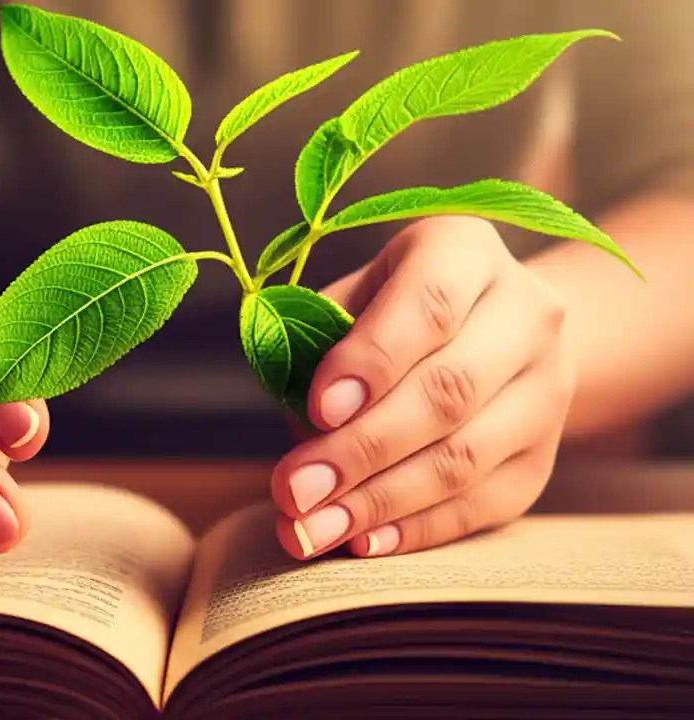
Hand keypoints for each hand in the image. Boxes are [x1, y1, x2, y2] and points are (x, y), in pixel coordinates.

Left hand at [271, 216, 573, 558]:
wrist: (491, 328)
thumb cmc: (387, 310)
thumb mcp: (348, 297)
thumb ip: (316, 345)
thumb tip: (297, 436)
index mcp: (465, 251)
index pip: (429, 304)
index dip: (372, 361)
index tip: (318, 409)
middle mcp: (526, 313)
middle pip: (447, 392)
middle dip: (360, 450)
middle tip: (293, 491)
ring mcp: (548, 389)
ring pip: (465, 457)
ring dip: (379, 502)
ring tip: (311, 530)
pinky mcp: (544, 457)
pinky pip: (481, 506)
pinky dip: (415, 529)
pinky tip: (360, 542)